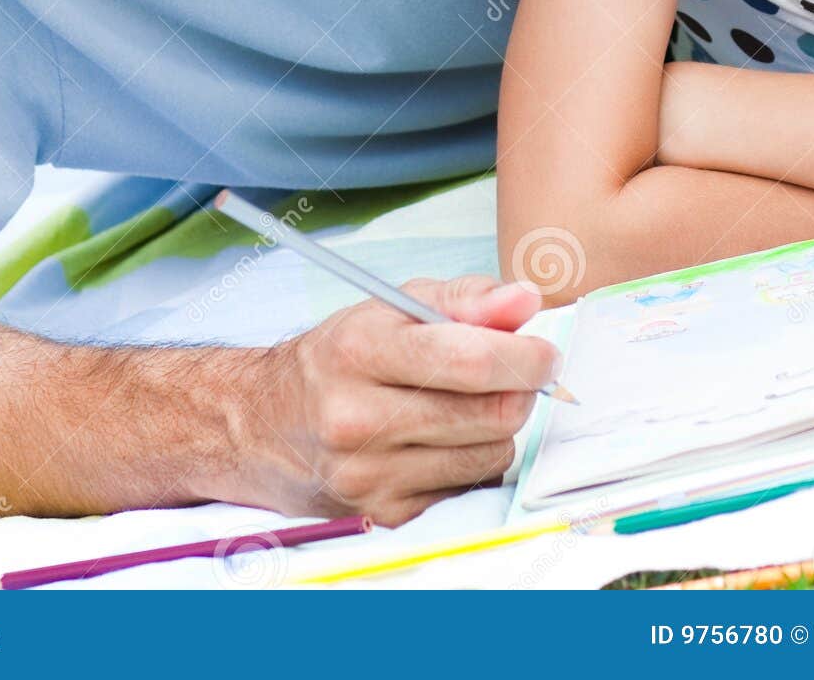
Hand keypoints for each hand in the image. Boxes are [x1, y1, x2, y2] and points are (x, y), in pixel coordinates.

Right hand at [250, 274, 556, 526]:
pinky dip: (471, 463)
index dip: (525, 357)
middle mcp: (356, 416)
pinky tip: (441, 441)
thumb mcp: (393, 305)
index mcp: (360, 349)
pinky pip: (468, 489)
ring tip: (465, 405)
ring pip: (490, 456)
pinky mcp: (382, 513)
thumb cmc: (341, 355)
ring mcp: (367, 473)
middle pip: (490, 414)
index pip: (468, 359)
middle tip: (514, 374)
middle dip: (519, 391)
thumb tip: (527, 302)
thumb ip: (468, 299)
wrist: (266, 424)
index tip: (547, 353)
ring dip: (497, 429)